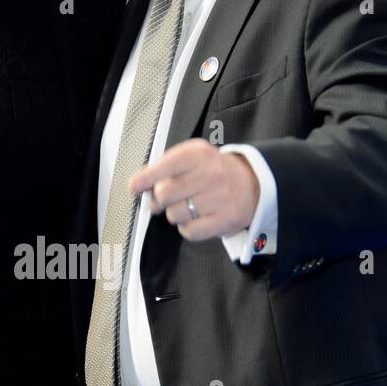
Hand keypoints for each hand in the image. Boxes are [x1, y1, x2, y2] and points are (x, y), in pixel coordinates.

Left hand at [128, 139, 259, 241]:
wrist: (252, 184)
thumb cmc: (214, 171)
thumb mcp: (192, 158)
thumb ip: (164, 167)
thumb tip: (138, 184)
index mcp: (199, 154)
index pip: (166, 166)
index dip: (146, 178)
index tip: (134, 186)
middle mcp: (211, 174)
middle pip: (165, 193)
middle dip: (158, 199)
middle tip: (163, 200)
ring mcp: (219, 198)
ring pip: (174, 215)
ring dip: (175, 213)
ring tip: (188, 206)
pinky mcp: (224, 221)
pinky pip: (188, 232)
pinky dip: (187, 228)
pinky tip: (196, 217)